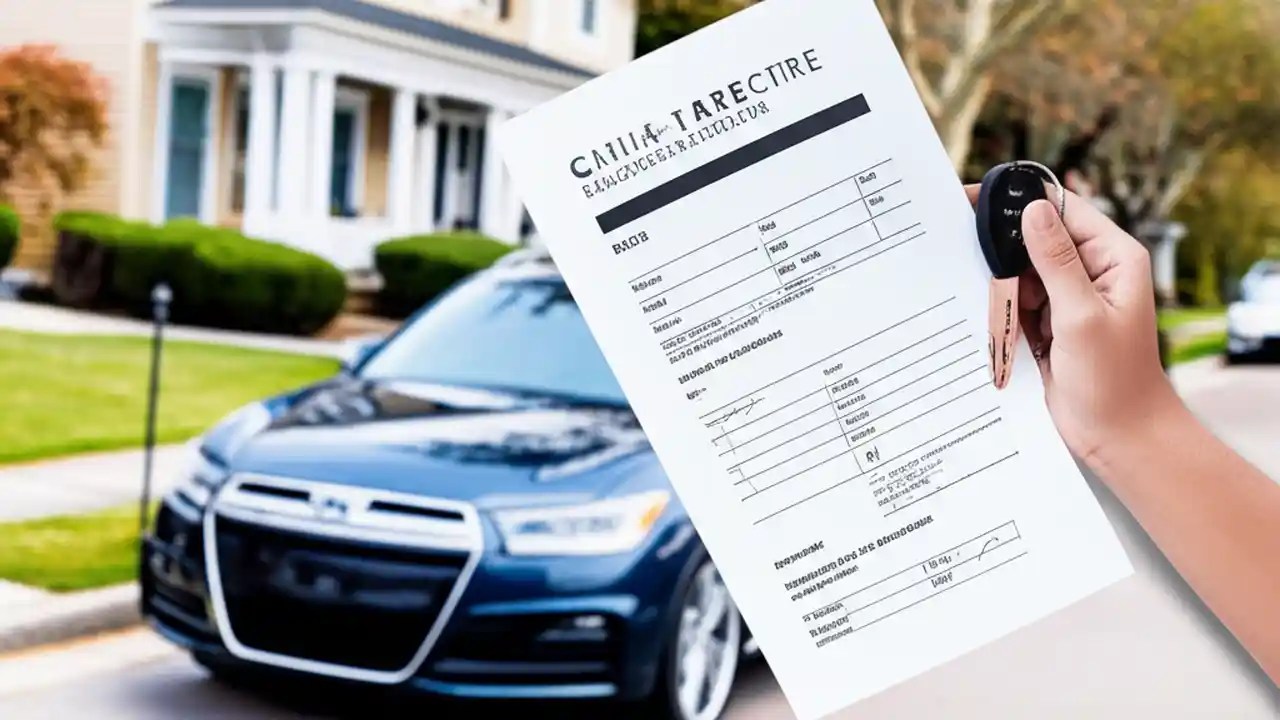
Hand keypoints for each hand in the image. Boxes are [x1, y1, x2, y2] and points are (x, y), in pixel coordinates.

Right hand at [967, 186, 1178, 467]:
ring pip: (1023, 271)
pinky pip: (1019, 300)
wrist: (1117, 436)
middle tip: (968, 249)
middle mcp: (1093, 271)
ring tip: (995, 303)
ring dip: (1003, 282)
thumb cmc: (1113, 381)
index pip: (1065, 210)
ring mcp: (1070, 298)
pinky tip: (994, 318)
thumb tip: (1034, 210)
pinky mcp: (1052, 323)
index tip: (979, 198)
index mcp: (1114, 258)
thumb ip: (1057, 261)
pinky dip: (1004, 306)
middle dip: (1006, 246)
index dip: (1023, 201)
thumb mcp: (1081, 316)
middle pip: (1038, 238)